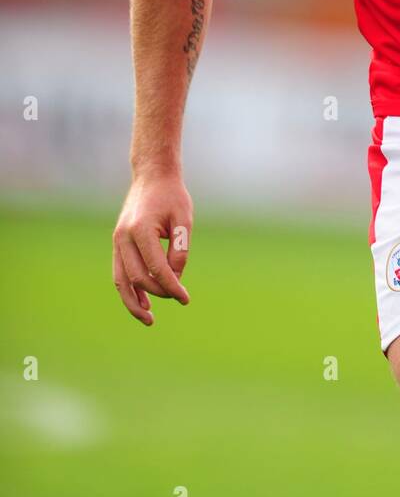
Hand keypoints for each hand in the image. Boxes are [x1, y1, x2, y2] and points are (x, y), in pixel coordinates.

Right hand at [112, 173, 192, 324]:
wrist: (152, 176)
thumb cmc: (172, 196)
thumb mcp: (184, 219)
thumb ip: (180, 248)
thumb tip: (175, 277)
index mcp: (141, 229)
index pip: (156, 267)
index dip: (171, 286)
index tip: (185, 298)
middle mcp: (123, 237)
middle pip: (137, 277)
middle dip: (158, 292)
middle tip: (180, 297)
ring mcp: (117, 241)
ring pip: (121, 280)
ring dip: (133, 302)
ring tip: (149, 320)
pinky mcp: (117, 244)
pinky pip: (120, 273)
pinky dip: (129, 290)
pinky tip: (143, 304)